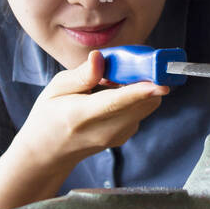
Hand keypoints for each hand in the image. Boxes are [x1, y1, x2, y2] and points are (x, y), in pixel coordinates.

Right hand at [14, 50, 169, 169]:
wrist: (49, 152)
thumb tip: (100, 57)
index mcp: (81, 116)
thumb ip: (81, 74)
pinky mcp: (126, 135)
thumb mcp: (56, 88)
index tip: (160, 83)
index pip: (116, 103)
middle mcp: (105, 130)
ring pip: (147, 104)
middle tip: (128, 62)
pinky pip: (142, 109)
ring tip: (114, 79)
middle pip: (143, 103)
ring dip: (142, 86)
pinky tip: (115, 92)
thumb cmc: (50, 115)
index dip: (140, 91)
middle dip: (146, 77)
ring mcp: (118, 136)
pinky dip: (137, 96)